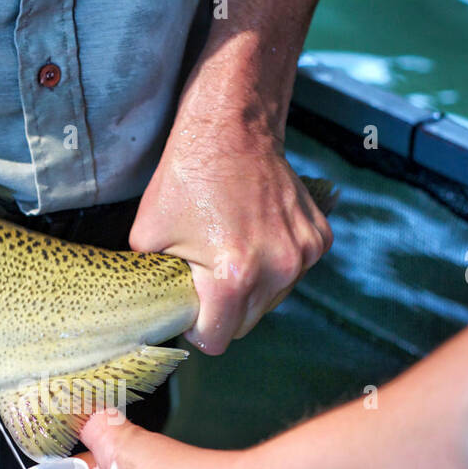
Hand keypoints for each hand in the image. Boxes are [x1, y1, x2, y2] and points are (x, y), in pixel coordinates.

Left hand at [129, 114, 330, 354]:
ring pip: (270, 302)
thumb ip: (155, 284)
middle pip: (245, 325)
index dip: (197, 326)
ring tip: (231, 246)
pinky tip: (256, 234)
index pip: (216, 340)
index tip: (191, 304)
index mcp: (232, 277)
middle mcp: (277, 270)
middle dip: (223, 307)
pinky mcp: (319, 239)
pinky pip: (292, 275)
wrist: (232, 129)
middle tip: (207, 270)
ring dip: (250, 287)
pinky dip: (273, 264)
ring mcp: (303, 255)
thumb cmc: (186, 179)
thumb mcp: (148, 237)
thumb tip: (154, 310)